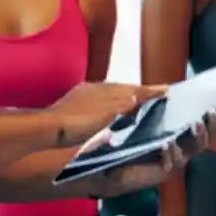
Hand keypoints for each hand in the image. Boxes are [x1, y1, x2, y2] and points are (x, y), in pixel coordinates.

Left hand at [50, 82, 164, 147]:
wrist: (47, 129)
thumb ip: (127, 104)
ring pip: (112, 93)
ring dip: (126, 97)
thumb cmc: (79, 124)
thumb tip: (146, 94)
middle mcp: (99, 87)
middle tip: (156, 97)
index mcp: (109, 90)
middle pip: (125, 89)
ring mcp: (85, 93)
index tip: (168, 90)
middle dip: (141, 92)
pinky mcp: (74, 102)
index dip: (152, 91)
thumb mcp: (108, 115)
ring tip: (137, 105)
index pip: (137, 89)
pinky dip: (111, 103)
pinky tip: (111, 112)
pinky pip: (100, 99)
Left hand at [88, 113, 215, 196]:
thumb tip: (165, 89)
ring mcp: (174, 162)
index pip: (203, 128)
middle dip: (209, 128)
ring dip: (196, 138)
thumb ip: (153, 106)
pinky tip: (167, 143)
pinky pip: (175, 162)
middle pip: (204, 141)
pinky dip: (173, 152)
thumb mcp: (141, 120)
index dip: (212, 121)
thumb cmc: (128, 141)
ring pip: (193, 151)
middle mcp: (181, 149)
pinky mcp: (164, 173)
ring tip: (194, 126)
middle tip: (207, 115)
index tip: (212, 108)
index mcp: (179, 136)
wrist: (110, 166)